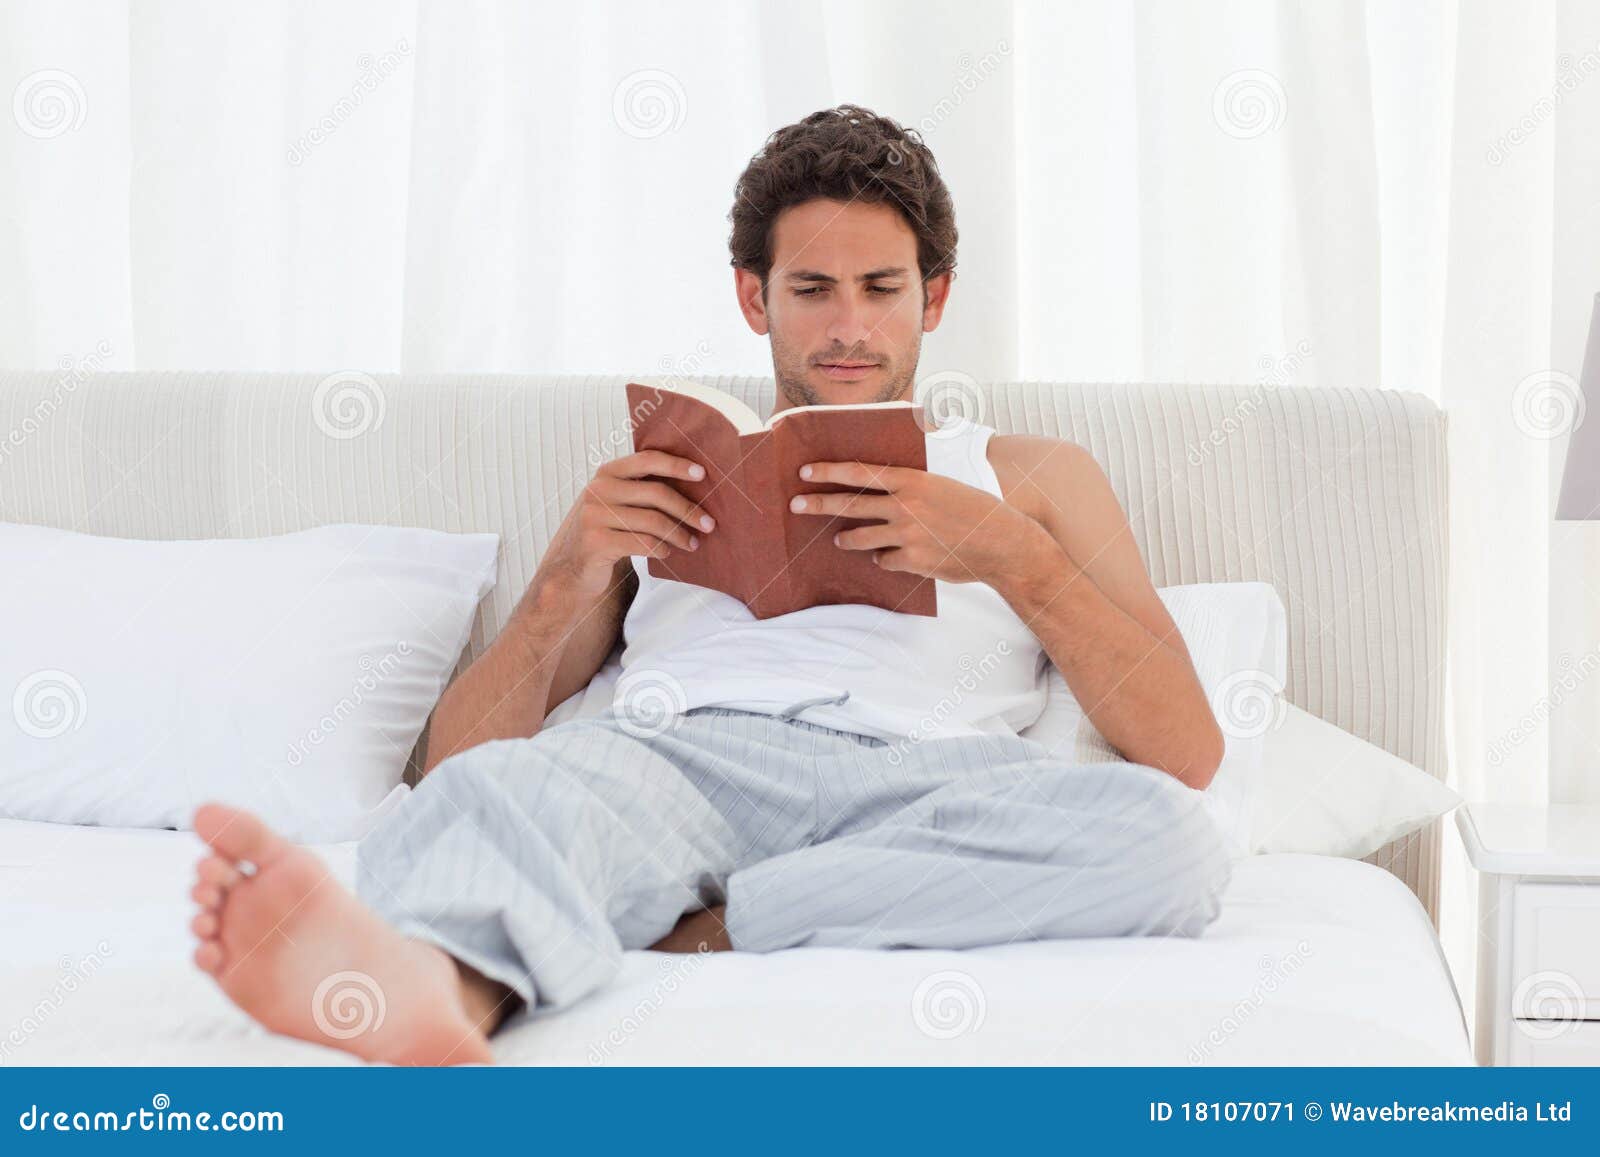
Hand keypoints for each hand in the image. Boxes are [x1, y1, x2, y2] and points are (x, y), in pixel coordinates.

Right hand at [539, 450, 715, 599]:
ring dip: (680, 534)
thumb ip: (641, 489)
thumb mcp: (617, 503)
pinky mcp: (596, 542)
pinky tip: (667, 553)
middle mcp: (598, 490)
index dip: (676, 465)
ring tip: (693, 543)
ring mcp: (594, 515)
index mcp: (606, 473)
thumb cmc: (606, 530)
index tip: (702, 474)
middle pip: (657, 493)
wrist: (571, 566)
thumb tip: (693, 485)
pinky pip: (643, 543)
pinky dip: (661, 549)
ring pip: (653, 521)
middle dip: (688, 509)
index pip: (647, 460)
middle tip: (709, 524)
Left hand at [788, 461, 1055, 584]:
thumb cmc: (973, 509)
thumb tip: (881, 483)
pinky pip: (884, 560)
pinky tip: (890, 556)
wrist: (1000, 543)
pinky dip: (883, 558)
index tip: (804, 471)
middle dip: (817, 503)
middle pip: (849, 504)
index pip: (859, 472)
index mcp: (911, 480)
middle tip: (795, 504)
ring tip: (838, 540)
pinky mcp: (911, 560)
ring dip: (846, 539)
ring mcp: (906, 535)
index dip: (828, 471)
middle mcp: (904, 505)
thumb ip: (909, 485)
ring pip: (859, 537)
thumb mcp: (941, 484)